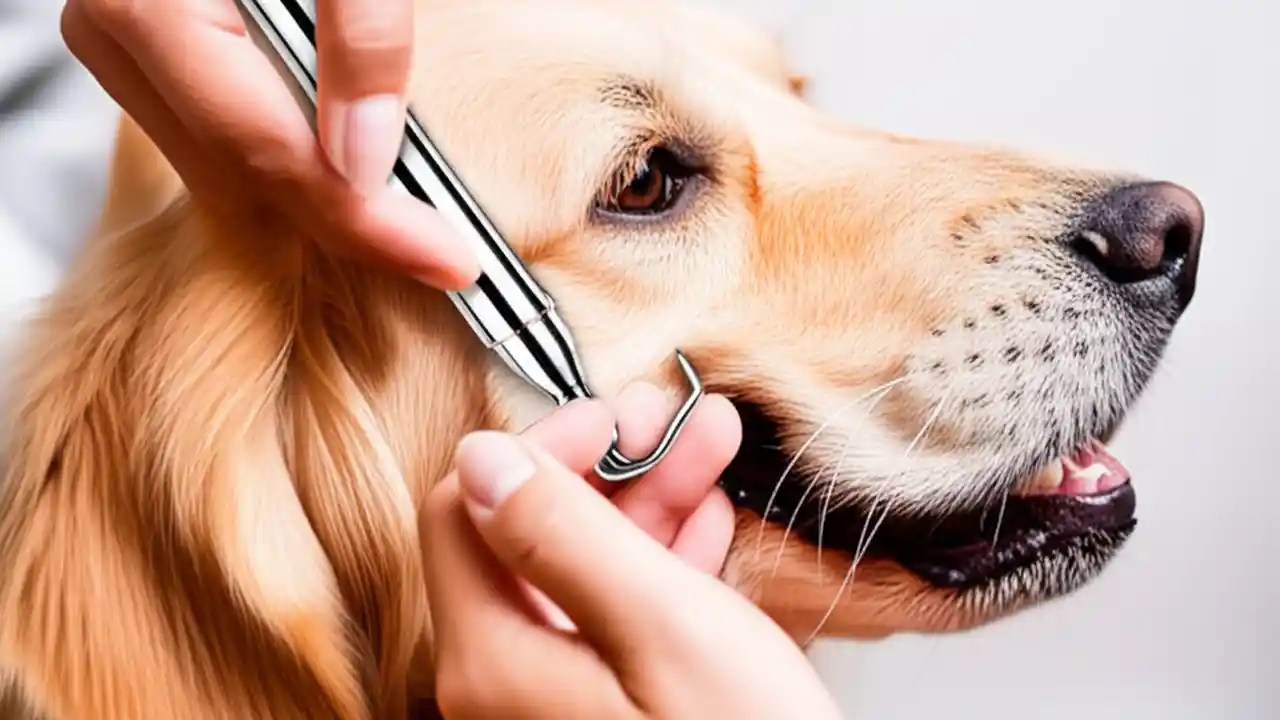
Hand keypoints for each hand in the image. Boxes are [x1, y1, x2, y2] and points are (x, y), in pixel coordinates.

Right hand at [61, 0, 477, 287]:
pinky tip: (355, 160)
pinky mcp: (160, 51)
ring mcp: (134, 47)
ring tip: (412, 212)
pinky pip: (228, 135)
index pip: (270, 155)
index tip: (448, 259)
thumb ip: (359, 31)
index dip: (367, 223)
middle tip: (442, 249)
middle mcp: (124, 33)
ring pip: (233, 170)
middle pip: (247, 178)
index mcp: (154, 5)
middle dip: (350, 221)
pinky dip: (299, 156)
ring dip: (325, 196)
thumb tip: (365, 157)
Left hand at [420, 384, 842, 719]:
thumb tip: (478, 456)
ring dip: (646, 501)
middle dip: (610, 466)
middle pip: (529, 534)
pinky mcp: (604, 710)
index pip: (467, 508)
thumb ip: (561, 536)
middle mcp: (505, 683)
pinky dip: (660, 562)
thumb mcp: (662, 629)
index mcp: (493, 661)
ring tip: (711, 446)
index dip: (540, 448)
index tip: (616, 421)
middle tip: (675, 420)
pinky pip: (614, 617)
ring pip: (582, 568)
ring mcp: (553, 701)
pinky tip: (705, 521)